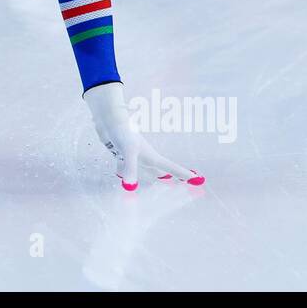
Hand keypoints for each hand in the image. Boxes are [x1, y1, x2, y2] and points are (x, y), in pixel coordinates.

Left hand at [84, 82, 203, 190]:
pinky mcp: (121, 153)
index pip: (171, 168)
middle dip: (171, 175)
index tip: (198, 179)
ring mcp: (133, 154)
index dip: (183, 174)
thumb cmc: (122, 132)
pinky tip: (123, 175)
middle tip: (184, 180)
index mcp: (151, 156)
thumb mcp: (128, 152)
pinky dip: (127, 172)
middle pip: (160, 169)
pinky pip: (127, 166)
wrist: (108, 119)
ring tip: (162, 178)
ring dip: (153, 174)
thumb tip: (130, 188)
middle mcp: (144, 156)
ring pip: (145, 168)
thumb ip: (130, 169)